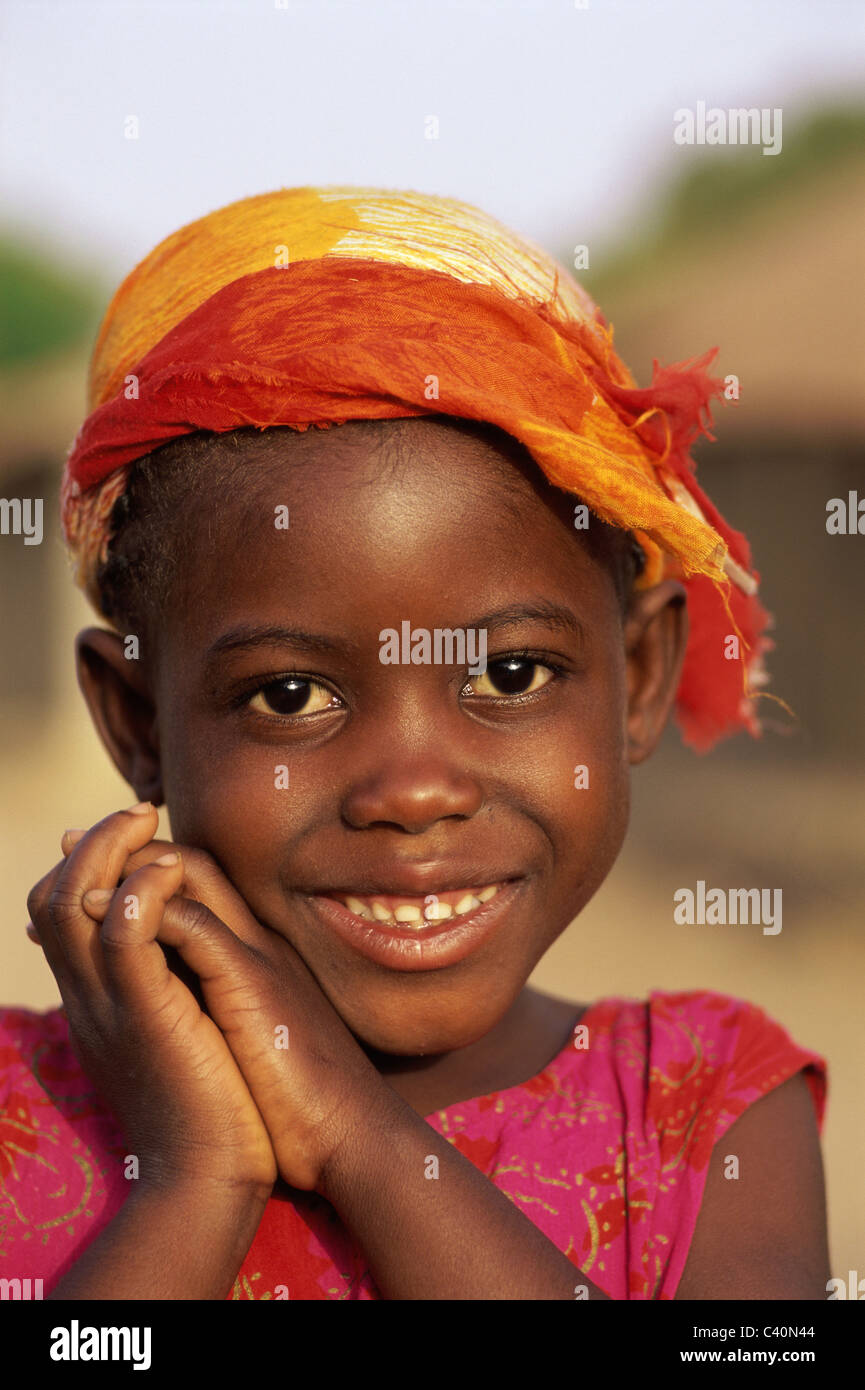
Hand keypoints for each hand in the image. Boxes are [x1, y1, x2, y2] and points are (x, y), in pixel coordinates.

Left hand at [44, 825, 393, 1193]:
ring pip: (190, 877)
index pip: (198, 882)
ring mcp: (259, 954)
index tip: (93, 870)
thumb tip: (174, 1008)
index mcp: (259, 952)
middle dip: (128, 851)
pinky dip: (146, 911)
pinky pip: (195, 926)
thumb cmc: (301, 1102)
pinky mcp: (254, 983)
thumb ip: (221, 1011)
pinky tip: (104, 913)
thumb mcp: (252, 1041)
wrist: (351, 1135)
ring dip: (129, 870)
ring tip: (77, 876)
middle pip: (191, 865)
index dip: (144, 868)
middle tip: (70, 846)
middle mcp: (259, 939)